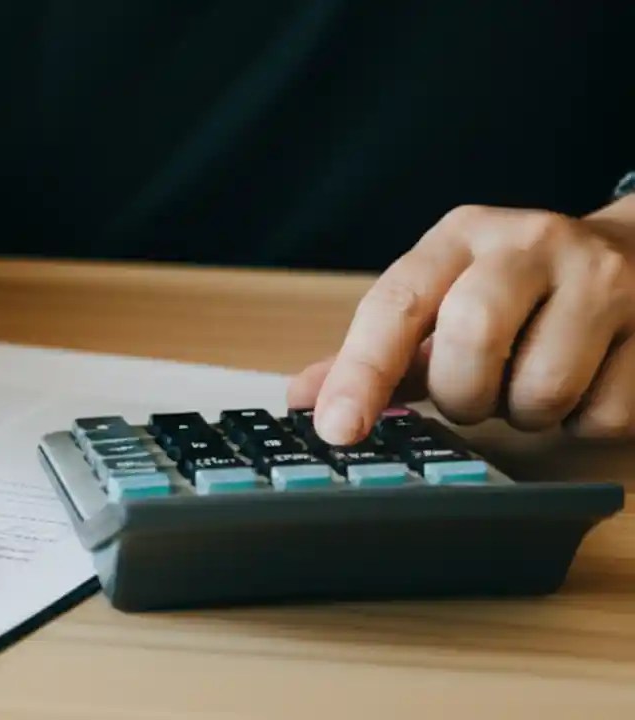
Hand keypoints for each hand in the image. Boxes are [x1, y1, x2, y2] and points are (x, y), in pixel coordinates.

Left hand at [288, 203, 634, 442]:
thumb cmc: (517, 290)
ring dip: (525, 413)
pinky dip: (582, 421)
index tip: (336, 428)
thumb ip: (377, 352)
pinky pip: (602, 415)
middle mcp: (532, 243)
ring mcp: (605, 280)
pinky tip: (586, 383)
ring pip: (543, 389)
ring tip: (532, 381)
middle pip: (473, 336)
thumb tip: (305, 399)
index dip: (361, 371)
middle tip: (473, 395)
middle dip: (463, 393)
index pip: (397, 302)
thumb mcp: (442, 300)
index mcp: (460, 236)